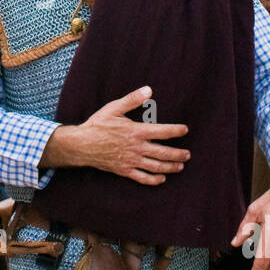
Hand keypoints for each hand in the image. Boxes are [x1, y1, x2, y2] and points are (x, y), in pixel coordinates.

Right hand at [43, 86, 189, 185]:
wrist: (82, 145)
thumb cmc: (98, 125)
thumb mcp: (113, 108)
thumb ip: (132, 99)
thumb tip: (148, 90)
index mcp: (136, 131)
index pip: (162, 131)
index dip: (176, 131)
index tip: (185, 130)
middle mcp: (136, 148)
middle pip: (164, 153)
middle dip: (178, 154)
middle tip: (188, 154)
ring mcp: (131, 161)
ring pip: (156, 167)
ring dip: (171, 167)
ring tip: (180, 166)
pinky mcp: (125, 171)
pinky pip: (143, 178)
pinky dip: (154, 180)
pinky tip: (161, 178)